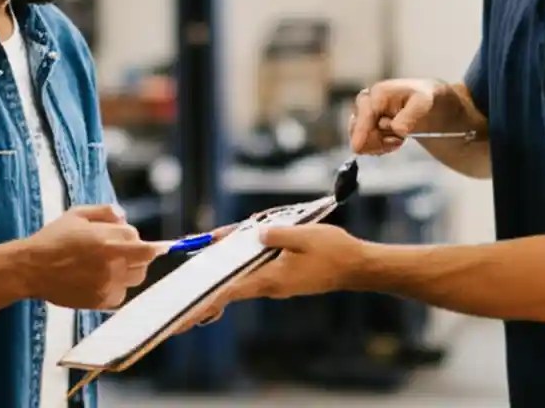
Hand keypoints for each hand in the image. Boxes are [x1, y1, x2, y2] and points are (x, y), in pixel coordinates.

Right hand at [21, 204, 162, 309]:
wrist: (32, 268)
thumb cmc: (54, 239)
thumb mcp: (78, 214)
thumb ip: (105, 212)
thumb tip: (124, 218)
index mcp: (109, 241)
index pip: (145, 244)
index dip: (136, 239)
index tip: (130, 239)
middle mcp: (112, 264)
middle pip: (145, 261)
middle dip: (138, 253)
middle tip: (120, 250)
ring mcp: (107, 284)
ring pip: (136, 278)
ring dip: (129, 269)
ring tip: (109, 264)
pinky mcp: (100, 301)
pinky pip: (121, 294)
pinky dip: (116, 287)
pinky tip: (99, 279)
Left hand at [181, 224, 367, 330]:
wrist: (356, 267)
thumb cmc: (334, 252)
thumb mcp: (303, 236)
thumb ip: (276, 235)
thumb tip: (255, 234)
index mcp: (271, 279)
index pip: (231, 290)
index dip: (207, 298)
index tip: (188, 309)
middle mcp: (269, 286)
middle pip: (231, 282)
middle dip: (211, 276)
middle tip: (190, 269)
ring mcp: (276, 284)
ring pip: (243, 274)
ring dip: (228, 261)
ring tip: (214, 240)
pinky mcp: (282, 278)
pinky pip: (256, 269)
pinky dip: (244, 260)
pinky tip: (241, 241)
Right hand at [349, 78, 450, 154]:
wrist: (423, 102)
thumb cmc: (423, 98)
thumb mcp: (423, 103)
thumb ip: (410, 115)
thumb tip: (397, 129)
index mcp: (379, 92)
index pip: (366, 113)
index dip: (361, 131)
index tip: (357, 148)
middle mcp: (366, 102)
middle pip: (359, 129)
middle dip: (378, 140)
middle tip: (399, 140)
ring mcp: (363, 114)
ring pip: (362, 139)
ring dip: (381, 144)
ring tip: (399, 138)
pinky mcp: (364, 126)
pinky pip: (365, 143)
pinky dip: (380, 146)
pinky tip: (393, 140)